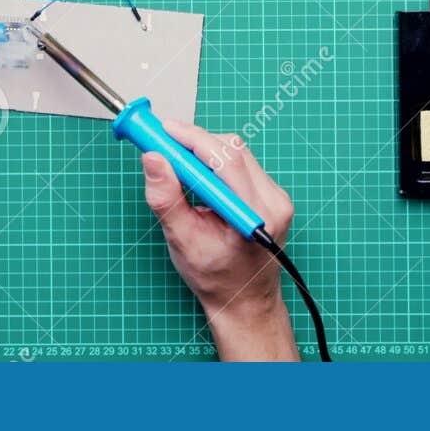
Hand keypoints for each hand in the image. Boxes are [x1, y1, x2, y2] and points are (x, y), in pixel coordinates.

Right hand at [140, 119, 298, 361]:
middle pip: (232, 150)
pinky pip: (242, 163)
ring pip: (237, 153)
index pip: (225, 160)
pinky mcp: (271, 195)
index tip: (163, 130)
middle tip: (162, 142)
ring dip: (204, 151)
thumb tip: (153, 160)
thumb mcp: (183, 241)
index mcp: (255, 215)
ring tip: (177, 162)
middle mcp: (273, 202)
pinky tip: (198, 175)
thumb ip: (166, 199)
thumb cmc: (216, 278)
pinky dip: (216, 162)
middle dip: (194, 141)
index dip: (191, 139)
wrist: (244, 300)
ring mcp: (276, 197)